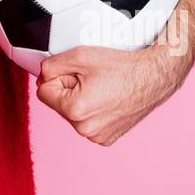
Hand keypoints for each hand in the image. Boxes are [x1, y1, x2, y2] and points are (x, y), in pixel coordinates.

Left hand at [36, 43, 189, 145]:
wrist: (153, 76)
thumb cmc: (121, 66)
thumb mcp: (79, 55)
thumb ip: (51, 66)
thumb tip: (42, 76)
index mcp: (75, 110)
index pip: (44, 92)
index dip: (58, 78)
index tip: (76, 73)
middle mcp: (85, 129)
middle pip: (58, 104)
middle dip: (69, 89)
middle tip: (92, 79)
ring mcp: (97, 136)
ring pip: (73, 114)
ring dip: (80, 100)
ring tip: (102, 88)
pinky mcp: (107, 139)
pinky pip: (88, 123)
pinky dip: (93, 111)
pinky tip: (108, 99)